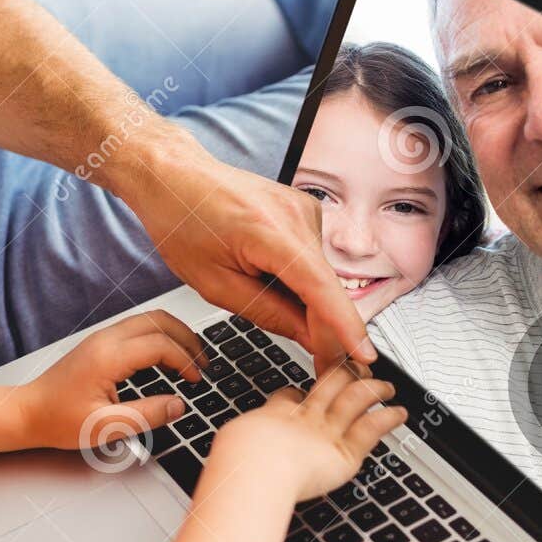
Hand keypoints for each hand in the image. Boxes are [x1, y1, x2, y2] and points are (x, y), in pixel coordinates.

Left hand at [17, 311, 207, 450]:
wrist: (29, 411)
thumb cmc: (59, 419)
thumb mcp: (106, 426)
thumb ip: (147, 415)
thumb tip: (178, 405)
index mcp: (108, 356)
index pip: (161, 345)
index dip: (185, 360)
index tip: (195, 379)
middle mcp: (106, 339)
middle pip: (159, 320)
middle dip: (187, 339)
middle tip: (203, 362)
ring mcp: (103, 337)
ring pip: (150, 320)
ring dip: (175, 335)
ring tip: (191, 359)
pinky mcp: (101, 343)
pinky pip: (139, 328)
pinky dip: (160, 338)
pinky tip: (167, 359)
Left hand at [117, 147, 374, 374]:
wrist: (177, 177)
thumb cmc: (183, 221)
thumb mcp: (214, 284)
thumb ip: (268, 313)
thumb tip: (308, 337)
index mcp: (268, 232)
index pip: (319, 287)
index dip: (345, 326)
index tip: (364, 355)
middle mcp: (296, 215)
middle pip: (324, 287)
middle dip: (321, 327)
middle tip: (316, 364)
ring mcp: (305, 210)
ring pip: (320, 276)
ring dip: (304, 301)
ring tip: (255, 289)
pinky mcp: (305, 211)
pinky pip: (313, 259)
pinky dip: (299, 280)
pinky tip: (268, 276)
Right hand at [211, 366, 407, 501]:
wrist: (256, 469)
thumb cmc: (240, 462)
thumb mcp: (233, 445)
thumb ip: (241, 445)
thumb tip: (230, 459)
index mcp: (274, 415)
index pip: (289, 397)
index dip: (299, 392)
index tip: (304, 392)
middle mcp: (304, 417)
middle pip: (328, 383)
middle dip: (344, 373)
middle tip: (355, 368)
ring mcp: (327, 430)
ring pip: (356, 398)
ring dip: (374, 388)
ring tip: (386, 386)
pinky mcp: (346, 449)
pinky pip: (373, 427)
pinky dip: (389, 417)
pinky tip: (399, 413)